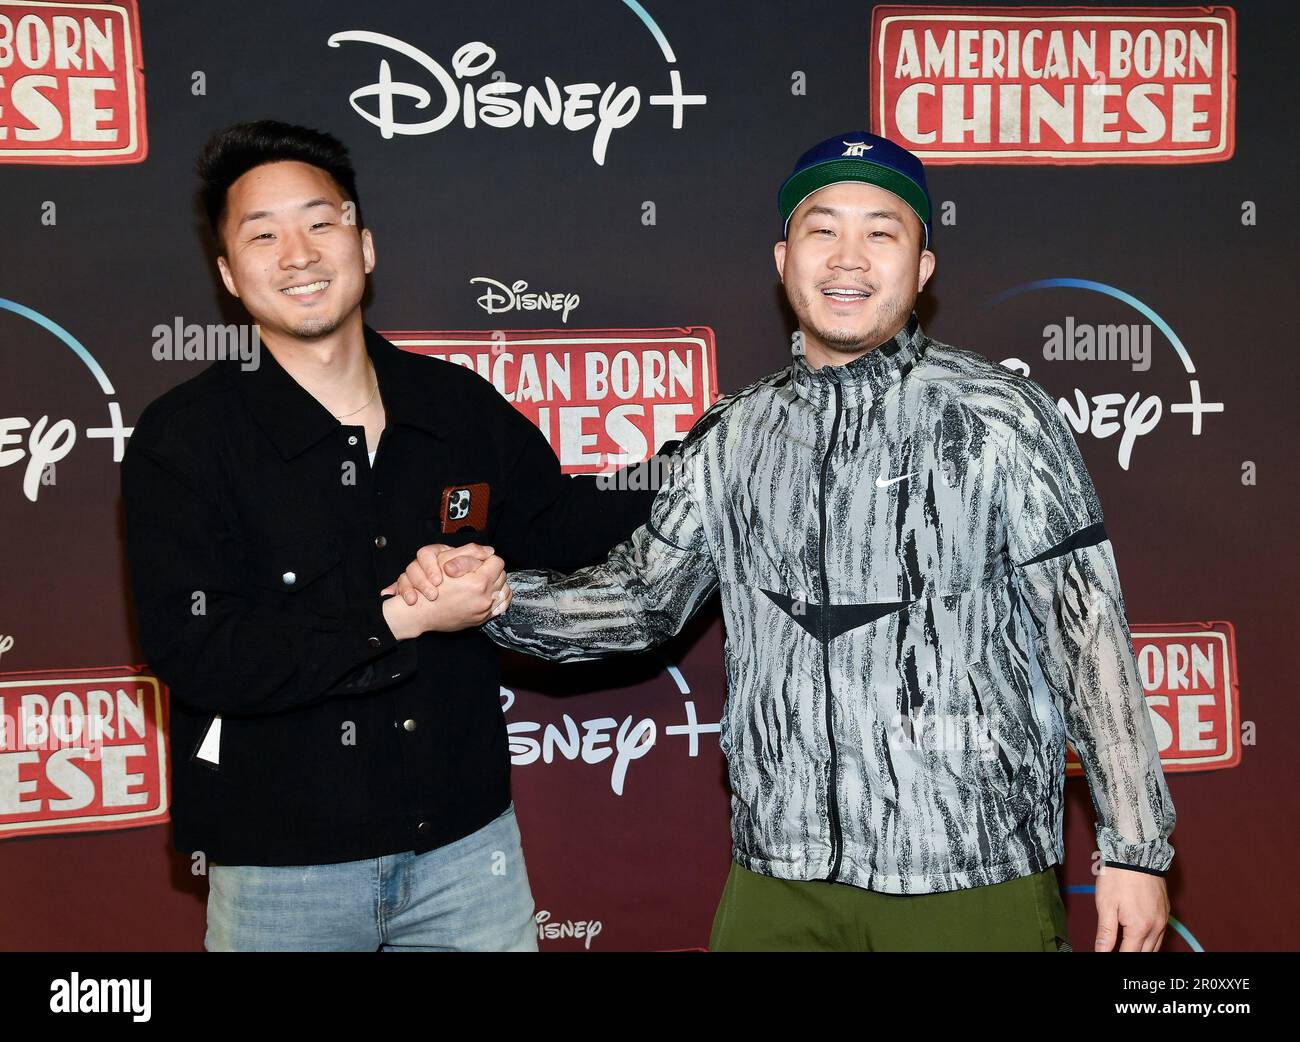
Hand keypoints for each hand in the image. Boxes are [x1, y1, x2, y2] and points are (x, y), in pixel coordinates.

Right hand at [381, 553, 511, 636]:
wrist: (422, 613)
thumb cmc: (431, 587)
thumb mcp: (447, 561)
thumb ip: (471, 552)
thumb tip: (490, 551)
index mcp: (479, 582)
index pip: (497, 563)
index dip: (488, 559)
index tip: (480, 561)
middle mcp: (485, 598)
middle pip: (502, 576)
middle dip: (492, 571)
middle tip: (480, 570)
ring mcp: (484, 610)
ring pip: (503, 591)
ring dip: (496, 584)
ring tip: (484, 581)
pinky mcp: (483, 619)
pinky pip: (500, 605)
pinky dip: (497, 598)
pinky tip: (487, 594)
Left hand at [1094, 865, 1168, 950]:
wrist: (1136, 853)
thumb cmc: (1118, 876)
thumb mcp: (1106, 905)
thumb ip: (1105, 933)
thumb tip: (1101, 952)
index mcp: (1140, 928)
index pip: (1129, 954)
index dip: (1116, 958)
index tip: (1107, 956)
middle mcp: (1156, 926)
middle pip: (1144, 953)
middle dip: (1131, 954)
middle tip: (1117, 951)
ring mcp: (1163, 919)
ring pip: (1155, 946)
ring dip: (1142, 950)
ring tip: (1127, 947)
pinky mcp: (1166, 911)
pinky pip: (1160, 934)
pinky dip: (1151, 940)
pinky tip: (1140, 937)